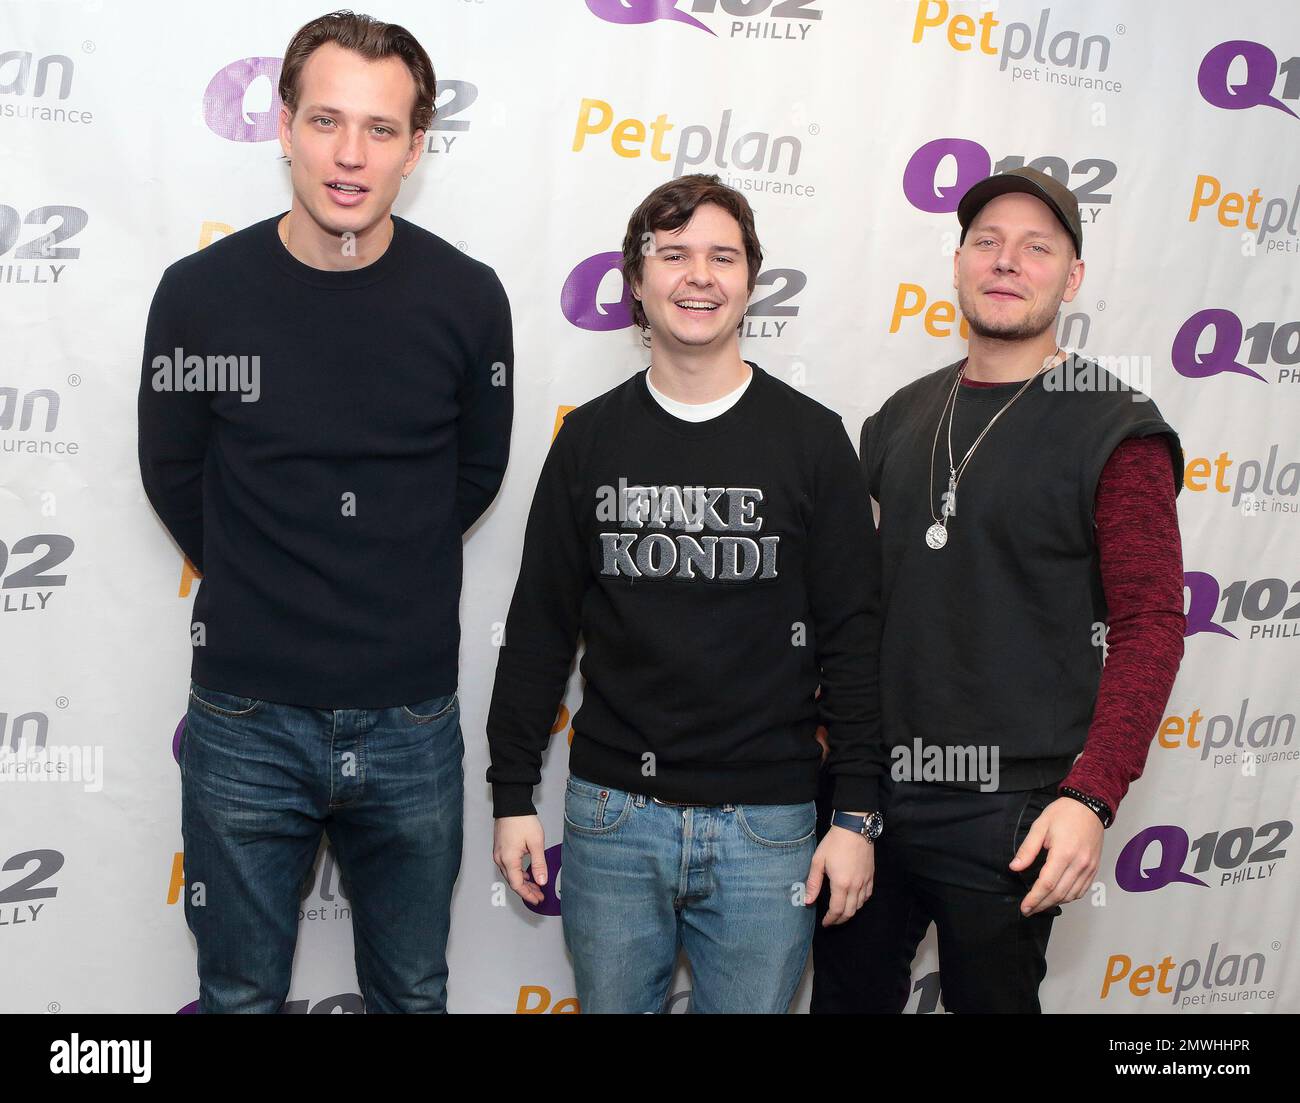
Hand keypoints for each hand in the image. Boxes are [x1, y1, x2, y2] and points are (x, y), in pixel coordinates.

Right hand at [493, 815, 547, 905]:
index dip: (528, 894)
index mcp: (508, 859)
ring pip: (510, 875)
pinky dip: (518, 873)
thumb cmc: (522, 820)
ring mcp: (498, 854)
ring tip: (536, 887)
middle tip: (540, 896)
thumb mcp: (536, 842)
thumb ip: (538, 864)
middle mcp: (500, 859)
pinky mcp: (500, 850)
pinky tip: (527, 874)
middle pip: (513, 881)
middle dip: (527, 890)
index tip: (538, 899)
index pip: (517, 885)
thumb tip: (542, 881)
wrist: (511, 805)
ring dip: (523, 882)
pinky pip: (508, 867)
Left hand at [804, 823, 873, 925]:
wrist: (854, 829)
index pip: (837, 910)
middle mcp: (855, 885)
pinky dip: (861, 902)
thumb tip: (808, 901)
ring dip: (850, 912)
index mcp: (841, 883)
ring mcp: (865, 881)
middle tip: (831, 921)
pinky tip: (854, 900)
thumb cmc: (834, 843)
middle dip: (840, 920)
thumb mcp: (818, 861)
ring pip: (860, 905)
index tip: (825, 923)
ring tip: (841, 912)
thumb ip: (813, 883)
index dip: (830, 919)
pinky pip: (868, 895)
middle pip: (850, 912)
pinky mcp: (871, 875)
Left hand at [1010, 797, 1102, 915]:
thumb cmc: (1064, 813)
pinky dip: (1069, 897)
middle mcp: (1079, 864)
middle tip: (1028, 910)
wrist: (1089, 806)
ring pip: (1071, 895)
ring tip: (1040, 905)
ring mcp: (1089, 868)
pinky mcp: (1094, 868)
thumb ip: (1027, 849)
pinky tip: (1057, 897)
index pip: (1047, 884)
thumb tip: (1015, 867)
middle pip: (1059, 894)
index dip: (1034, 898)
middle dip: (1041, 905)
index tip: (1024, 907)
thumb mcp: (1040, 826)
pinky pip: (1082, 890)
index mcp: (1064, 853)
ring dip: (1054, 903)